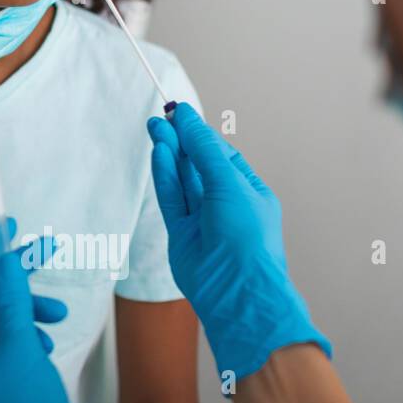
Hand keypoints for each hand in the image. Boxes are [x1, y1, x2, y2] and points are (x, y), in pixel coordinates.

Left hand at [0, 217, 74, 402]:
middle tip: (43, 249)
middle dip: (15, 276)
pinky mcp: (3, 370)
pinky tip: (46, 342)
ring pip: (4, 314)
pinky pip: (14, 335)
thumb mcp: (20, 346)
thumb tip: (7, 260)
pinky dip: (32, 330)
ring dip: (31, 306)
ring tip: (58, 314)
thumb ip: (13, 300)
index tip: (5, 225)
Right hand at [146, 102, 330, 383]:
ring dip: (169, 153)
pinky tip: (157, 153)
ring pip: (181, 179)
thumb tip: (186, 117)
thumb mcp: (228, 183)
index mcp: (248, 192)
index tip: (178, 112)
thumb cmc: (246, 237)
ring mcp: (202, 219)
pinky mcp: (180, 233)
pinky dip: (163, 175)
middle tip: (160, 117)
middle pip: (198, 164)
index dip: (199, 133)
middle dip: (180, 140)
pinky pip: (170, 198)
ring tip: (154, 127)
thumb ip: (203, 149)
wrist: (235, 289)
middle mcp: (225, 204)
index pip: (220, 154)